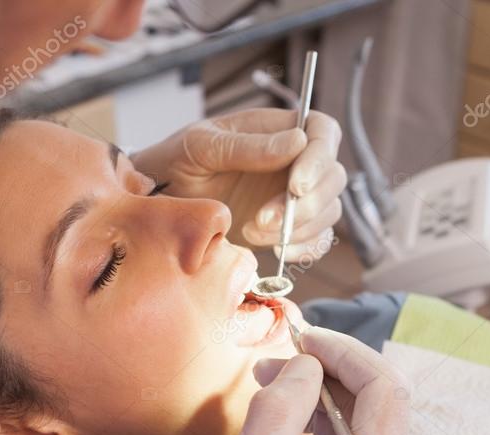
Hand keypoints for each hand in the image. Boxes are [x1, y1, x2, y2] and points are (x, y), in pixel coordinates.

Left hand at [132, 108, 345, 256]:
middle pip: (332, 176)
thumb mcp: (201, 147)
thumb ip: (247, 146)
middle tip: (265, 219)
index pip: (322, 132)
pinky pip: (316, 239)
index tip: (296, 186)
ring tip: (253, 232)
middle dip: (307, 203)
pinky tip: (276, 251)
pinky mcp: (286, 228)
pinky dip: (304, 248)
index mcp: (275, 130)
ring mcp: (290, 196)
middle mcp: (291, 161)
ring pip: (329, 210)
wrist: (157, 203)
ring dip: (300, 227)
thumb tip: (298, 142)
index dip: (319, 158)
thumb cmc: (174, 163)